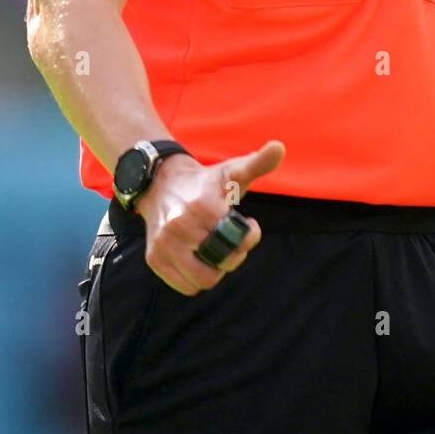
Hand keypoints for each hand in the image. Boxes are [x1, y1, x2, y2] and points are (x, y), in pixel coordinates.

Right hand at [135, 139, 286, 294]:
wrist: (159, 184)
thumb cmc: (205, 181)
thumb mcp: (232, 170)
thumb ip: (258, 162)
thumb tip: (280, 146)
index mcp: (202, 205)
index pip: (238, 240)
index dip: (250, 236)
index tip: (248, 225)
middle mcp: (179, 226)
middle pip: (223, 263)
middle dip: (234, 255)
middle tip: (232, 241)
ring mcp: (164, 245)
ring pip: (203, 280)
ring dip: (215, 270)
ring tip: (215, 252)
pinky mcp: (154, 259)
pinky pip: (185, 286)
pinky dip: (196, 279)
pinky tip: (199, 259)